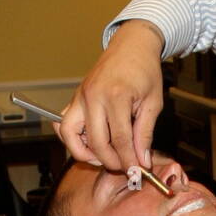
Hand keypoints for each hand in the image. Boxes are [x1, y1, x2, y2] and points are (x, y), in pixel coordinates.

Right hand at [55, 20, 165, 171]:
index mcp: (116, 96)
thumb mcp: (152, 103)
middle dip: (110, 161)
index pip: (120, 139)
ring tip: (103, 157)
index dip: (129, 159)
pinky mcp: (75, 97)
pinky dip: (71, 138)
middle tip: (124, 166)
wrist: (131, 46)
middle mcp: (93, 96)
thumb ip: (145, 133)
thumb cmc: (144, 69)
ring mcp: (80, 96)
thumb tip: (142, 159)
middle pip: (95, 142)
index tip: (137, 170)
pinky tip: (89, 143)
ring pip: (69, 135)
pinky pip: (62, 123)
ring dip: (84, 152)